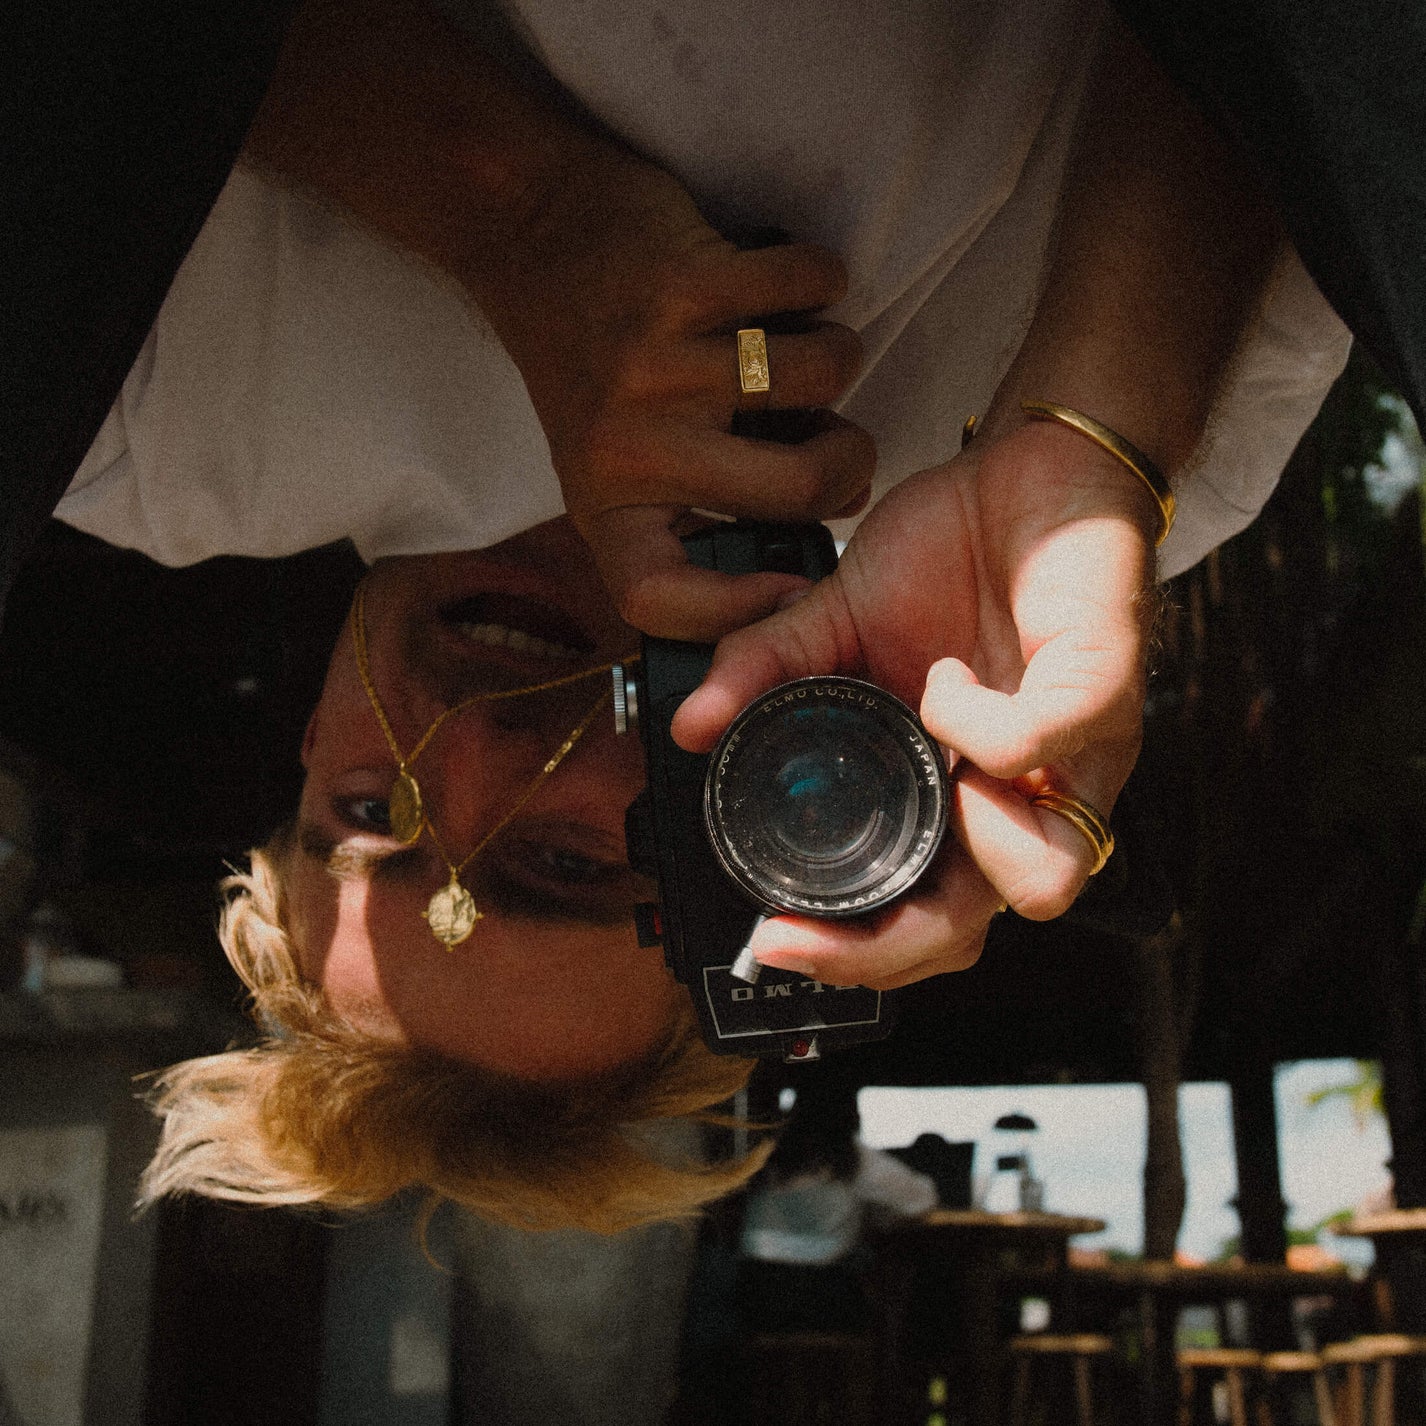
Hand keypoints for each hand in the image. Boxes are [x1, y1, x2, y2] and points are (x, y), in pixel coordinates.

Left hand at [470, 144, 874, 640]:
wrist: (528, 231)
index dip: (737, 613)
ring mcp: (657, 366)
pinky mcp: (684, 282)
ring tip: (802, 346)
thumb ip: (708, 501)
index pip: (658, 598)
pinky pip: (813, 287)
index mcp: (606, 508)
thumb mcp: (615, 462)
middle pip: (799, 487)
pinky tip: (789, 284)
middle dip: (852, 458)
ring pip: (823, 375)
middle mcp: (628, 448)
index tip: (796, 589)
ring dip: (837, 354)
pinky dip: (820, 278)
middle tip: (843, 437)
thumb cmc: (591, 362)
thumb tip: (844, 506)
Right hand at [670, 415, 1158, 988]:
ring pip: (1049, 880)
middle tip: (804, 926)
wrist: (1034, 469)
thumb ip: (767, 671)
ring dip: (963, 844)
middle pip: (972, 935)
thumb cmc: (953, 554)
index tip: (772, 937)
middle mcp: (1022, 799)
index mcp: (960, 794)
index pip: (922, 922)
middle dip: (881, 950)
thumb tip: (691, 727)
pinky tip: (946, 678)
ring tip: (922, 768)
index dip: (851, 955)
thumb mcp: (838, 619)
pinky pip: (1041, 748)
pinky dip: (971, 721)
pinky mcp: (1108, 692)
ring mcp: (1076, 759)